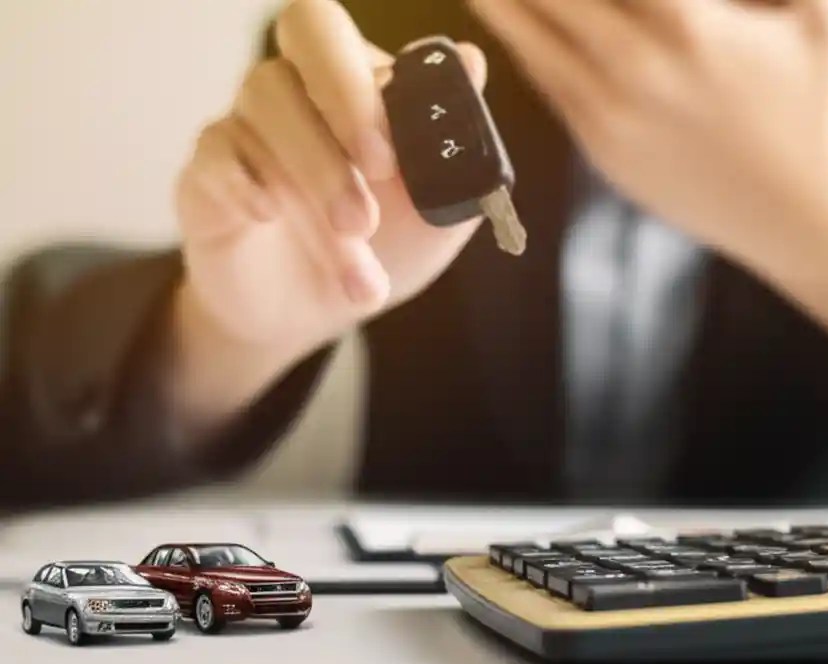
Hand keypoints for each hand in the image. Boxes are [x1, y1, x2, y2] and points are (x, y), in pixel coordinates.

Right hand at [168, 0, 487, 434]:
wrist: (318, 316)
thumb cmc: (383, 249)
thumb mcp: (438, 213)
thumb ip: (458, 146)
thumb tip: (474, 63)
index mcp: (354, 84)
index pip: (334, 35)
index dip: (362, 80)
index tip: (393, 153)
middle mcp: (293, 90)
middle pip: (296, 47)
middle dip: (344, 103)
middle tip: (378, 173)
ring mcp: (242, 128)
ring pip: (267, 118)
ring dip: (319, 184)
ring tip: (356, 250)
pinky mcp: (205, 177)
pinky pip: (214, 159)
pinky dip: (244, 183)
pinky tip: (269, 215)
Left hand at [469, 0, 827, 252]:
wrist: (790, 209)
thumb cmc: (811, 100)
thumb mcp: (821, 17)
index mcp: (690, 27)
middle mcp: (638, 66)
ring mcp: (609, 110)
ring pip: (525, 34)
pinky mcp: (597, 143)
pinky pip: (543, 77)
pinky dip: (517, 37)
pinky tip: (498, 9)